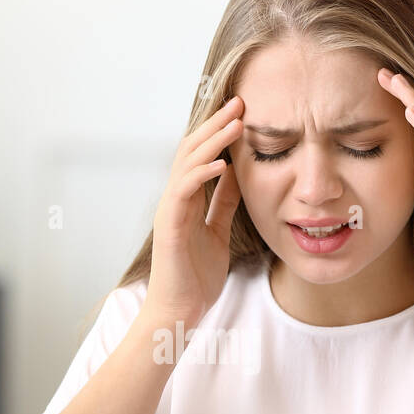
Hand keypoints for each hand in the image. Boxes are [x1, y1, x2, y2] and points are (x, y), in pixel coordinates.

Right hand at [146, 95, 242, 326]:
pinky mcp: (170, 225)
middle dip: (216, 124)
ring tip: (236, 122)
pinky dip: (202, 174)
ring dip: (213, 141)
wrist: (179, 312)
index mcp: (187, 200)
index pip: (201, 155)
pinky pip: (184, 191)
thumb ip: (223, 204)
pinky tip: (223, 163)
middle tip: (240, 102)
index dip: (220, 132)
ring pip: (187, 164)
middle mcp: (175, 199)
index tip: (243, 112)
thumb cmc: (196, 278)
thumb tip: (237, 175)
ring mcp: (170, 210)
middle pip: (192, 150)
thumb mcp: (218, 232)